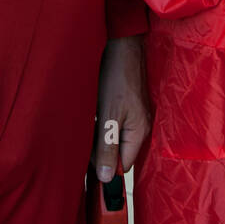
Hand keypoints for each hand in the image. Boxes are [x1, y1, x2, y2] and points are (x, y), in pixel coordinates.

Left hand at [91, 35, 150, 180]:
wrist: (121, 45)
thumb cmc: (117, 76)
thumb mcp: (109, 115)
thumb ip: (107, 146)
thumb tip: (106, 178)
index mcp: (140, 132)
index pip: (122, 165)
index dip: (104, 165)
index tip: (87, 159)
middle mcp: (140, 127)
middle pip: (118, 152)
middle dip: (100, 149)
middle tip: (84, 137)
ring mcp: (134, 116)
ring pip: (113, 137)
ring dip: (99, 135)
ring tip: (88, 122)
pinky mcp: (126, 106)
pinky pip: (113, 124)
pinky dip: (101, 122)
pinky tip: (93, 113)